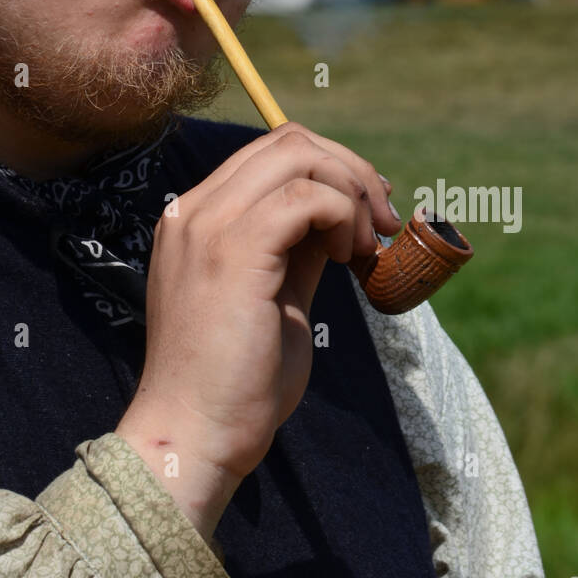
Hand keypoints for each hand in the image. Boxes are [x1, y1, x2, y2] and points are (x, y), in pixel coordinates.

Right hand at [115, 122, 400, 535]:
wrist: (193, 436)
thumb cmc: (234, 383)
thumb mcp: (272, 297)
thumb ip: (296, 251)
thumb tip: (340, 220)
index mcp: (195, 218)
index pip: (268, 153)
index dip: (329, 168)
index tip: (369, 211)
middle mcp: (194, 209)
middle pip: (287, 141)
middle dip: (350, 170)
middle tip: (384, 223)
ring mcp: (208, 225)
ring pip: (299, 157)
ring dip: (352, 192)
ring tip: (366, 247)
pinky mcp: (234, 249)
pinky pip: (307, 198)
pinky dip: (344, 216)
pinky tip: (351, 258)